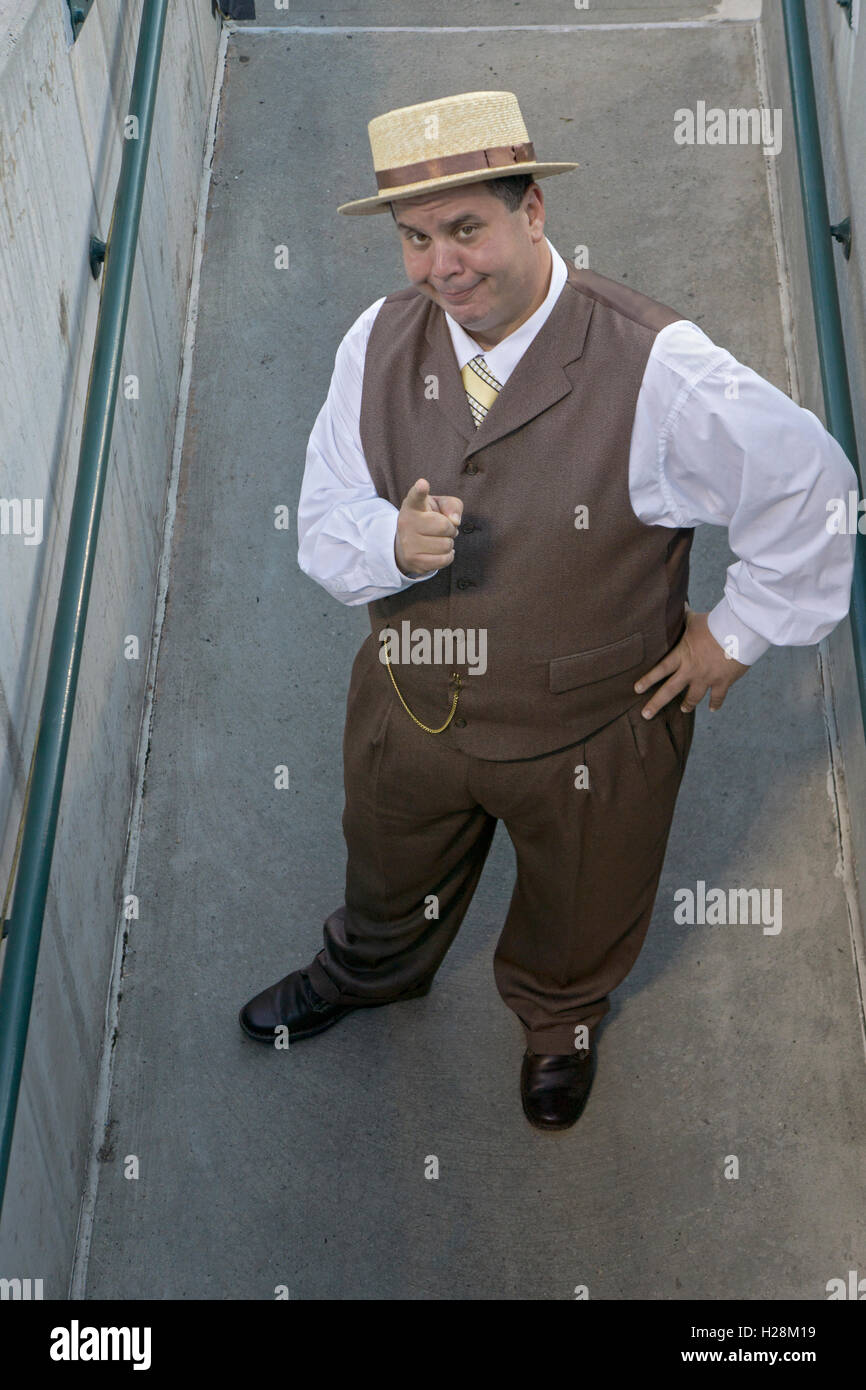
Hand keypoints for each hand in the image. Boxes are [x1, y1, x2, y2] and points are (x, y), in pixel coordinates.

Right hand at [395, 478, 463, 576]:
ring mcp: (408, 543)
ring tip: (439, 540)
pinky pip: (444, 560)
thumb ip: (452, 505)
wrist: (408, 543)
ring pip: (446, 545)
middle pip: (444, 526)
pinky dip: (448, 556)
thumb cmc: (429, 519)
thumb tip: (455, 521)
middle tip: (443, 529)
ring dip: (448, 544)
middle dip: (450, 529)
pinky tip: (440, 551)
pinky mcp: (414, 560)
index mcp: (413, 505)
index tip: (423, 484)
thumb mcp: (439, 505)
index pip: (416, 497)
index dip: (420, 490)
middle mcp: (406, 523)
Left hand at [633, 607, 749, 716]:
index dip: (647, 680)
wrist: (738, 633)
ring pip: (693, 697)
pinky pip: (717, 697)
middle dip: (656, 703)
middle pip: (670, 690)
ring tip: (683, 709)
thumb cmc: (715, 623)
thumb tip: (679, 602)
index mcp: (682, 655)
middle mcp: (692, 670)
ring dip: (687, 705)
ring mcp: (707, 678)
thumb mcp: (695, 619)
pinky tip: (712, 709)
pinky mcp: (723, 682)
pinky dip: (715, 704)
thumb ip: (684, 616)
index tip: (636, 690)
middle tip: (646, 715)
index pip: (659, 670)